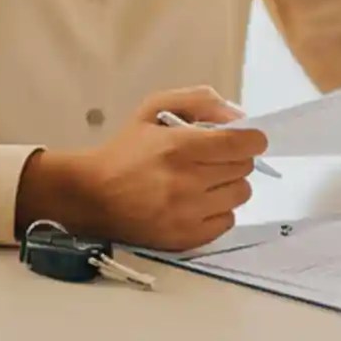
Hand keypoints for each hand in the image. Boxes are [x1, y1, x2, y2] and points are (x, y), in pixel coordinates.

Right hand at [16, 86, 266, 250]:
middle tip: (213, 159)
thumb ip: (200, 101)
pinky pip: (227, 222)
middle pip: (244, 168)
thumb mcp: (154, 109)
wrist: (90, 196)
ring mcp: (188, 213)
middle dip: (234, 159)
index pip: (244, 143)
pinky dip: (219, 211)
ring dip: (228, 185)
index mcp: (180, 146)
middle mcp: (187, 181)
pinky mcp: (186, 238)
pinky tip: (199, 203)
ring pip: (240, 195)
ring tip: (205, 182)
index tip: (243, 139)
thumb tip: (240, 117)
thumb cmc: (125, 150)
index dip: (250, 139)